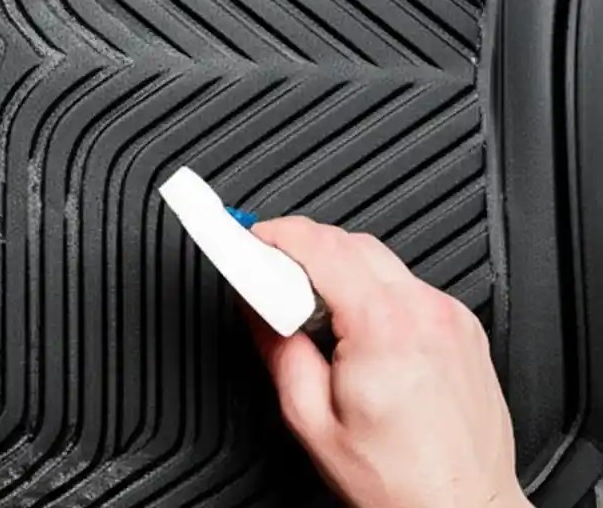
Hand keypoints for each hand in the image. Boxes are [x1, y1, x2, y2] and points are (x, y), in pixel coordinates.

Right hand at [248, 217, 527, 507]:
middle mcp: (424, 312)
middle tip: (269, 278)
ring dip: (340, 269)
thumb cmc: (398, 480)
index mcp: (382, 327)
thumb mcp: (309, 419)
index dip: (276, 233)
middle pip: (351, 243)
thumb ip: (277, 349)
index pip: (321, 246)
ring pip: (381, 261)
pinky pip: (408, 287)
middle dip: (303, 249)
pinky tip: (356, 330)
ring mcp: (450, 318)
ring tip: (313, 314)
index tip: (249, 236)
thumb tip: (255, 307)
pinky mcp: (464, 329)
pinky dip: (374, 291)